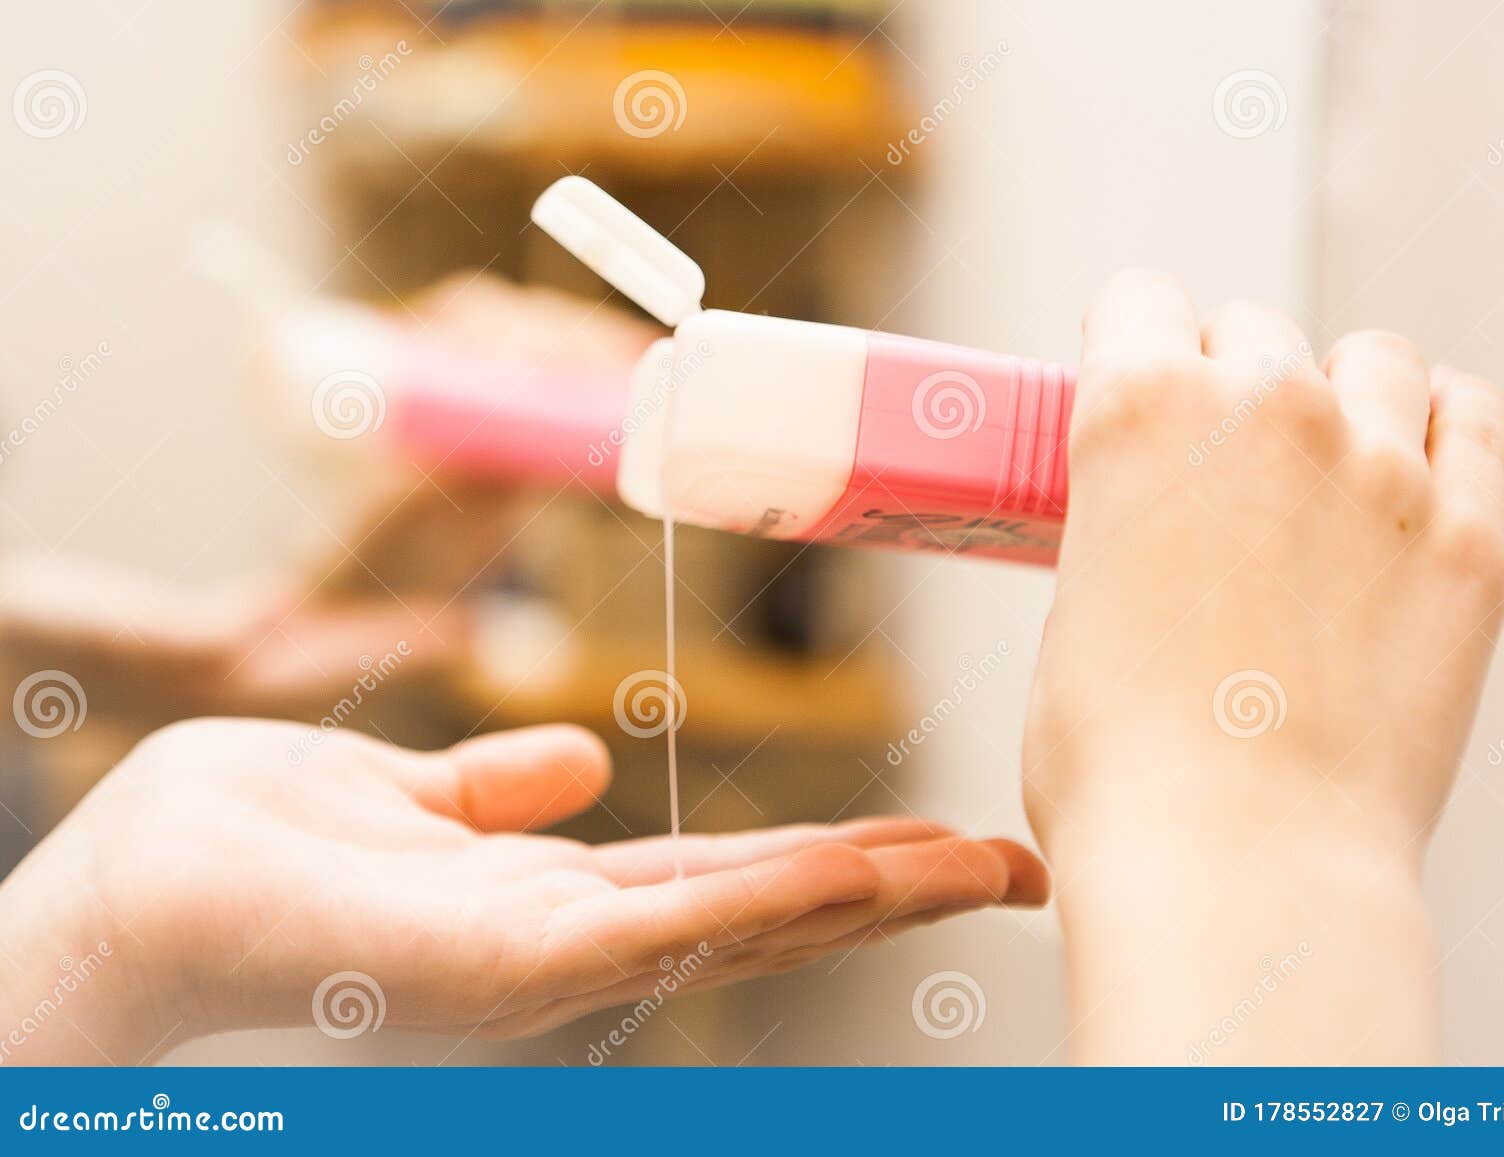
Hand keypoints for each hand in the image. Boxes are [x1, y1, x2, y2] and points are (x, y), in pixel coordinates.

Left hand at [0, 718, 1046, 1063]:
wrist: (135, 894)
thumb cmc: (244, 848)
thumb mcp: (397, 800)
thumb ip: (489, 794)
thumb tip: (572, 764)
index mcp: (553, 897)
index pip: (723, 876)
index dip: (832, 860)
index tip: (929, 840)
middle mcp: (573, 940)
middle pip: (761, 911)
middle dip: (892, 890)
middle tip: (1015, 865)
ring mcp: (552, 964)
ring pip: (742, 925)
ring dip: (865, 898)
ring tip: (976, 867)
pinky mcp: (517, 963)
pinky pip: (667, 924)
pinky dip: (770, 902)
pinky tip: (856, 875)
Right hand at [1024, 271, 1503, 1062]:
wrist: (1237, 868)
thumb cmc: (1128, 773)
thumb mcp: (1071, 618)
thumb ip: (1117, 533)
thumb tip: (1152, 526)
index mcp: (1138, 414)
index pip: (1139, 302)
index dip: (1133, 344)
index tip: (1141, 382)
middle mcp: (1265, 411)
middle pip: (1252, 329)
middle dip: (1230, 381)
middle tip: (1221, 466)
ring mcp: (1381, 467)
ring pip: (1372, 357)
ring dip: (1341, 395)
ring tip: (1325, 469)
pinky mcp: (1470, 537)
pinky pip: (1475, 417)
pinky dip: (1442, 429)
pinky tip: (1412, 474)